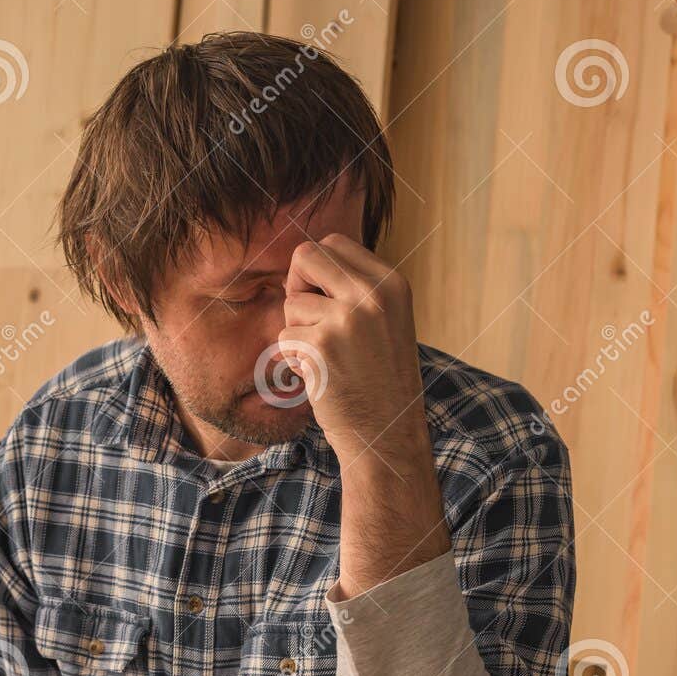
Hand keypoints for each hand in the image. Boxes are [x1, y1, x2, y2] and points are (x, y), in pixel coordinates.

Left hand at [280, 233, 426, 466]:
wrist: (389, 432)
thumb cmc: (381, 378)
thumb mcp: (386, 320)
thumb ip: (355, 288)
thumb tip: (305, 260)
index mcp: (392, 283)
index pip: (334, 243)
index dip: (315, 268)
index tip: (317, 294)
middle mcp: (372, 294)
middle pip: (306, 256)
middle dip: (295, 285)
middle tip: (306, 318)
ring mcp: (347, 319)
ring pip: (291, 305)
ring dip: (298, 333)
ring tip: (327, 359)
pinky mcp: (321, 347)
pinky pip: (285, 338)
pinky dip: (295, 360)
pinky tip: (322, 377)